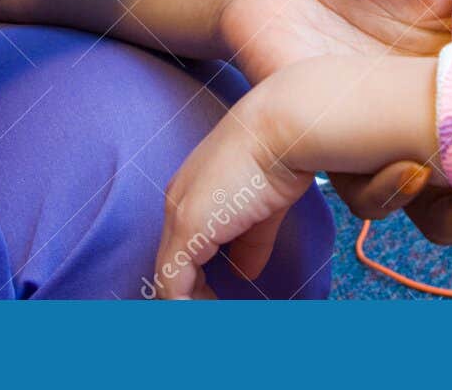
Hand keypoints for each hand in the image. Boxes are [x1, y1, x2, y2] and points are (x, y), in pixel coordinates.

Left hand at [151, 80, 316, 298]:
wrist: (283, 126)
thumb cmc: (279, 152)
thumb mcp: (263, 205)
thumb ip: (251, 240)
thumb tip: (247, 271)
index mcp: (191, 192)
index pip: (182, 249)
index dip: (195, 282)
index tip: (215, 302)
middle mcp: (177, 204)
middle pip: (170, 269)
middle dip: (190, 301)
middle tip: (214, 317)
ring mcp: (179, 217)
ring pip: (168, 282)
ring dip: (191, 309)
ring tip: (214, 324)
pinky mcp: (188, 229)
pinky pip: (176, 288)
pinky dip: (192, 310)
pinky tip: (215, 318)